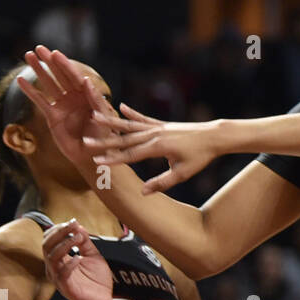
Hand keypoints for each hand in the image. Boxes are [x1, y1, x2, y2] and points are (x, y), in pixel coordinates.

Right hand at [17, 45, 115, 172]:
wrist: (93, 156)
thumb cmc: (103, 137)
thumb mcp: (102, 116)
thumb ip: (94, 100)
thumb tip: (87, 80)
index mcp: (88, 94)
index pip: (74, 76)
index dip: (65, 64)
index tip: (54, 52)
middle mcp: (74, 97)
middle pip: (60, 75)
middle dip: (49, 62)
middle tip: (37, 48)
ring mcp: (63, 105)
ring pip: (48, 84)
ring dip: (39, 70)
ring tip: (28, 56)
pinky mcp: (53, 116)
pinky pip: (40, 101)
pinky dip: (30, 91)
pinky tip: (20, 80)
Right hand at [41, 219, 112, 299]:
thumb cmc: (96, 279)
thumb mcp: (93, 255)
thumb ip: (85, 242)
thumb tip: (78, 226)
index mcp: (59, 259)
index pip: (49, 240)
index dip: (58, 229)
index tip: (73, 221)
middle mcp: (54, 268)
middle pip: (47, 246)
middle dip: (59, 233)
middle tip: (73, 225)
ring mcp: (58, 278)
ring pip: (52, 258)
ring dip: (65, 245)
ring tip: (79, 238)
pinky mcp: (65, 288)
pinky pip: (62, 274)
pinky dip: (70, 263)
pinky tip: (79, 257)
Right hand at [84, 105, 217, 193]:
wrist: (214, 137)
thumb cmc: (200, 157)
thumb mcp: (183, 173)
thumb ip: (162, 182)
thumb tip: (143, 192)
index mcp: (158, 147)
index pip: (130, 155)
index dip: (113, 158)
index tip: (96, 160)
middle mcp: (155, 134)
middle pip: (125, 139)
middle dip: (104, 142)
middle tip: (85, 142)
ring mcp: (158, 127)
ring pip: (130, 125)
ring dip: (112, 122)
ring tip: (95, 115)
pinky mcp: (163, 124)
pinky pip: (144, 118)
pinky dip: (132, 113)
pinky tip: (120, 106)